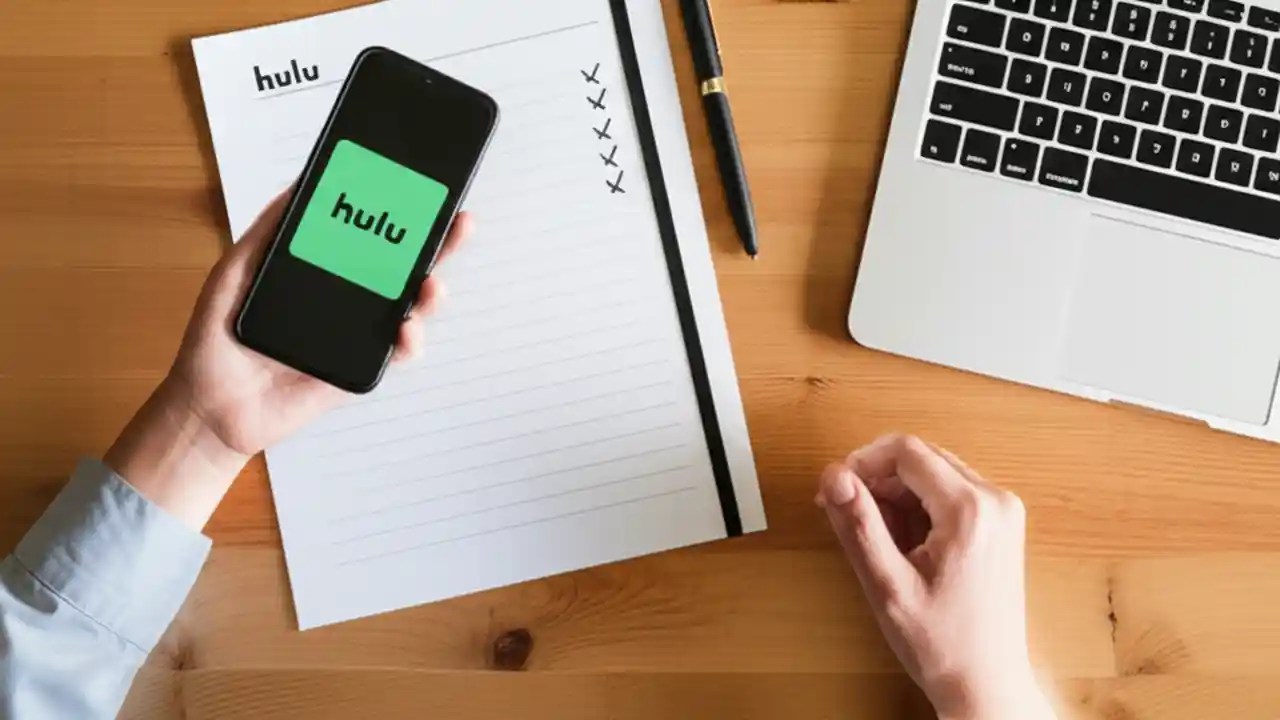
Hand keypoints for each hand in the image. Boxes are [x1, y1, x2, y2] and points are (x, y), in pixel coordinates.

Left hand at [166, 188, 470, 455]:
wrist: (210, 408)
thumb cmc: (216, 341)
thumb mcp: (234, 274)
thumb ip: (265, 234)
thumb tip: (297, 186)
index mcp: (323, 270)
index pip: (370, 235)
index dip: (400, 213)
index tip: (424, 188)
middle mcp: (348, 298)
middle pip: (403, 267)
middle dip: (438, 245)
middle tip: (459, 224)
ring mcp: (357, 335)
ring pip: (409, 308)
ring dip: (430, 294)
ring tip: (431, 285)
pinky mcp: (359, 371)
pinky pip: (395, 354)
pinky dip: (410, 342)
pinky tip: (406, 331)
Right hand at [816, 435, 1055, 719]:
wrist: (986, 682)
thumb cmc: (941, 644)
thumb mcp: (887, 586)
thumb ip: (859, 525)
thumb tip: (833, 477)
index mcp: (971, 510)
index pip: (906, 451)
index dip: (862, 461)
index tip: (835, 490)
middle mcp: (996, 500)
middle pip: (921, 457)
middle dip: (877, 477)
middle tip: (845, 513)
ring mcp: (1003, 511)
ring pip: (934, 471)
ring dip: (896, 492)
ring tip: (878, 538)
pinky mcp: (1001, 523)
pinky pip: (950, 491)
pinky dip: (918, 505)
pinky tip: (904, 542)